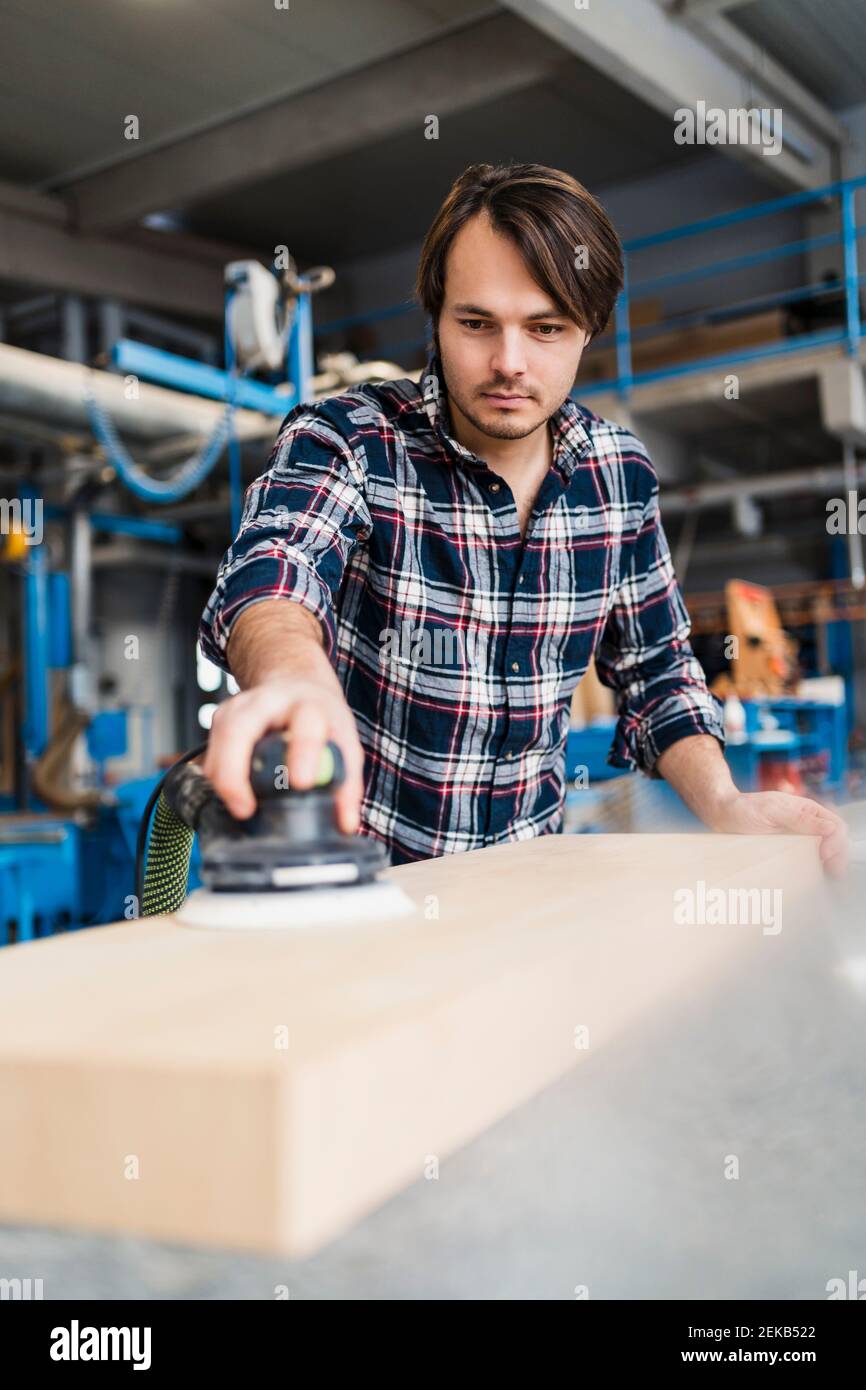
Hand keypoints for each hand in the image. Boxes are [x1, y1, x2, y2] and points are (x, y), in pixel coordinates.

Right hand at [202, 677, 364, 833]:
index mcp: (308, 706)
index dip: (303, 753)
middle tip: (244, 810)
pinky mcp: (220, 718)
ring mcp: (238, 707)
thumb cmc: (320, 718)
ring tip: (239, 808)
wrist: (295, 682)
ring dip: (222, 780)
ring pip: (218, 743)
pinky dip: (215, 778)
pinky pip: (210, 752)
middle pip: (238, 731)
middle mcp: (267, 701)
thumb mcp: (343, 743)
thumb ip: (346, 784)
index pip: (306, 725)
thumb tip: (345, 824)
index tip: (302, 783)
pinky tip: (227, 795)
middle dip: (235, 774)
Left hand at [706, 790, 848, 878]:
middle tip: (832, 874)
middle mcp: (807, 824)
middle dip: (837, 857)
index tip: (825, 855)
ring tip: (827, 880)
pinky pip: (807, 859)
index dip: (836, 842)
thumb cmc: (744, 808)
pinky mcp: (788, 849)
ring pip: (824, 852)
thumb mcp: (771, 811)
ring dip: (829, 865)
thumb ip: (799, 818)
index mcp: (807, 810)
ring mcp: (798, 837)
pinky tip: (813, 878)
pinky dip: (814, 869)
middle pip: (834, 841)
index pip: (835, 826)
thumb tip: (829, 828)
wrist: (722, 814)